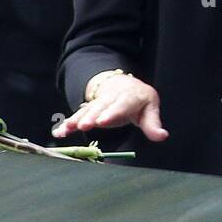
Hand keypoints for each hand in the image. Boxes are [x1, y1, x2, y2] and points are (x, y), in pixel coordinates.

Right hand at [53, 75, 167, 141]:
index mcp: (128, 97)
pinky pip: (77, 116)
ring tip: (66, 130)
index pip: (120, 105)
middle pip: (99, 108)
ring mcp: (98, 103)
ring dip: (75, 120)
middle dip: (90, 117)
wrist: (124, 85)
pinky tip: (59, 133)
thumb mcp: (150, 108)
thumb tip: (162, 136)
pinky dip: (67, 124)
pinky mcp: (88, 110)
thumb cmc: (139, 100)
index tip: (102, 121)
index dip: (111, 113)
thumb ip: (153, 124)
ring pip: (85, 111)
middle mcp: (110, 99)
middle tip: (83, 126)